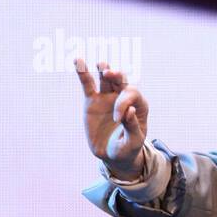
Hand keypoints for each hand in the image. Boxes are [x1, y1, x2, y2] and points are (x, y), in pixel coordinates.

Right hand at [74, 58, 148, 178]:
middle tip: (109, 73)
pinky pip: (87, 84)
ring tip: (101, 64)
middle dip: (116, 76)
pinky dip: (83, 73)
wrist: (112, 155)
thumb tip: (129, 111)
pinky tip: (78, 61)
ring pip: (106, 79)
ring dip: (104, 70)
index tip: (117, 119)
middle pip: (122, 81)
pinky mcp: (92, 100)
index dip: (123, 103)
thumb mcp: (133, 142)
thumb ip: (132, 127)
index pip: (132, 95)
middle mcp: (124, 98)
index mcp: (138, 106)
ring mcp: (108, 97)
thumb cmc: (127, 148)